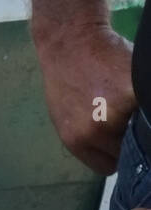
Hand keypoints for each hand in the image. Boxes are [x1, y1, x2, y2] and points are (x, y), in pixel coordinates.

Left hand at [34, 24, 134, 174]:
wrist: (71, 42)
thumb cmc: (67, 79)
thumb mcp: (67, 118)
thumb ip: (88, 138)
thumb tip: (112, 150)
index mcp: (77, 141)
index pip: (108, 166)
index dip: (116, 154)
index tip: (119, 142)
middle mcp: (96, 131)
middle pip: (126, 151)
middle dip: (127, 137)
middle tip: (125, 117)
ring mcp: (117, 111)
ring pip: (140, 130)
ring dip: (137, 118)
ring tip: (129, 101)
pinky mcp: (134, 91)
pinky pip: (146, 108)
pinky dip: (143, 99)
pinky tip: (136, 91)